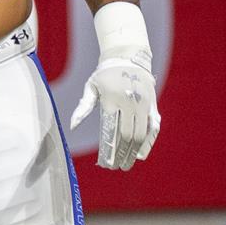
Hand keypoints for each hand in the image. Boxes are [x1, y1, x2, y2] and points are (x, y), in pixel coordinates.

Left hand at [70, 56, 159, 170]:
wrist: (128, 57)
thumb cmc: (105, 75)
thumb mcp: (91, 86)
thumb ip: (83, 106)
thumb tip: (72, 126)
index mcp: (111, 98)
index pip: (110, 131)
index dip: (109, 150)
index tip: (105, 164)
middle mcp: (129, 102)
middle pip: (126, 135)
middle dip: (121, 154)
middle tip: (115, 167)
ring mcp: (143, 103)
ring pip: (141, 134)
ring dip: (134, 152)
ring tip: (127, 165)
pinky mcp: (152, 104)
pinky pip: (153, 127)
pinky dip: (148, 142)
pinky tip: (141, 154)